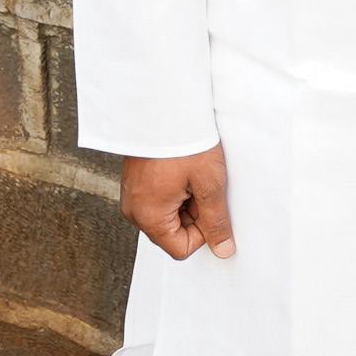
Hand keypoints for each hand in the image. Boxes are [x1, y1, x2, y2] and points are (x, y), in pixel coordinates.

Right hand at [120, 144, 234, 259]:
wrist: (163, 104)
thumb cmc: (185, 141)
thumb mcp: (209, 184)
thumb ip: (216, 222)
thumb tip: (223, 251)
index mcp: (148, 217)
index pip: (180, 249)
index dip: (203, 232)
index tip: (210, 204)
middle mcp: (134, 211)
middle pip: (172, 233)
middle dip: (194, 214)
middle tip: (201, 183)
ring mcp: (131, 196)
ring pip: (167, 215)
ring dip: (185, 201)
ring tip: (191, 173)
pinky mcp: (134, 182)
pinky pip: (158, 199)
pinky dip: (174, 189)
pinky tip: (181, 168)